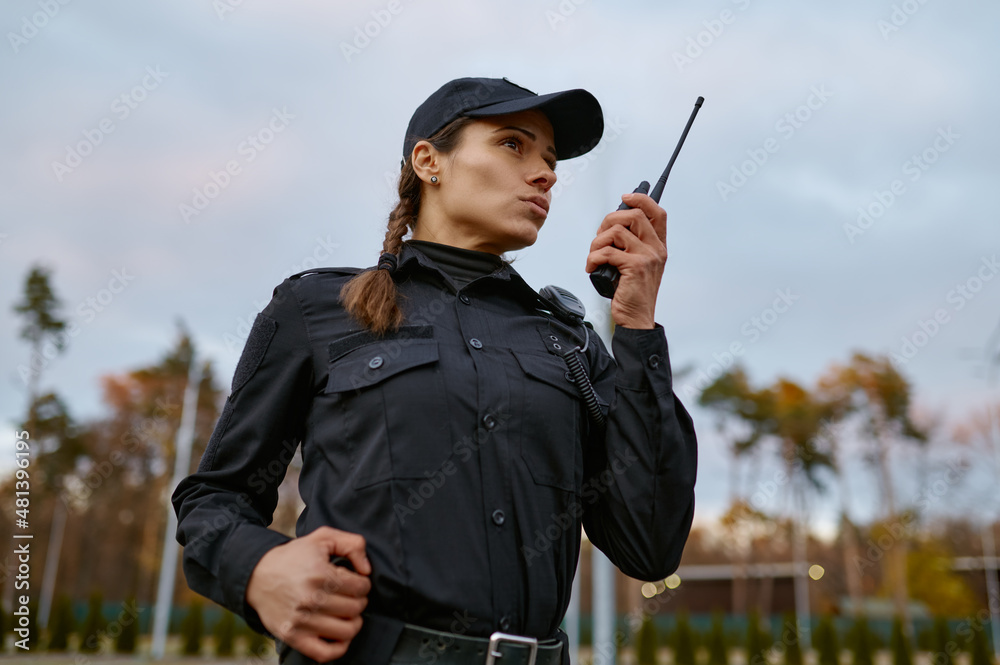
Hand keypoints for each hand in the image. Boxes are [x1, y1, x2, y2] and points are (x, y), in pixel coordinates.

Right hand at [246, 526, 371, 661]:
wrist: (256, 575)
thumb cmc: (293, 556)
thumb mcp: (323, 537)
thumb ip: (353, 544)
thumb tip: (367, 570)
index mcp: (321, 575)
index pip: (361, 587)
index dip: (363, 583)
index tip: (354, 582)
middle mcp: (311, 599)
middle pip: (356, 608)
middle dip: (358, 601)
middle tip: (350, 596)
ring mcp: (302, 621)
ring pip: (347, 630)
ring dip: (353, 621)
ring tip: (346, 613)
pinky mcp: (293, 637)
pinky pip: (325, 653)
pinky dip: (339, 648)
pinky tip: (339, 634)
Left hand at [585, 191, 667, 328]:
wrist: (637, 318)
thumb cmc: (632, 293)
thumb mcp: (638, 265)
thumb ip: (632, 245)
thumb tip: (612, 225)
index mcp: (658, 246)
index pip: (657, 212)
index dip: (641, 199)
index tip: (625, 197)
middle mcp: (656, 249)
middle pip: (634, 215)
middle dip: (609, 220)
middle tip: (600, 237)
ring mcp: (647, 257)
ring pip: (617, 231)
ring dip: (597, 241)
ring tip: (594, 256)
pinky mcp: (635, 267)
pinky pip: (606, 252)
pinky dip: (593, 258)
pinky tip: (592, 267)